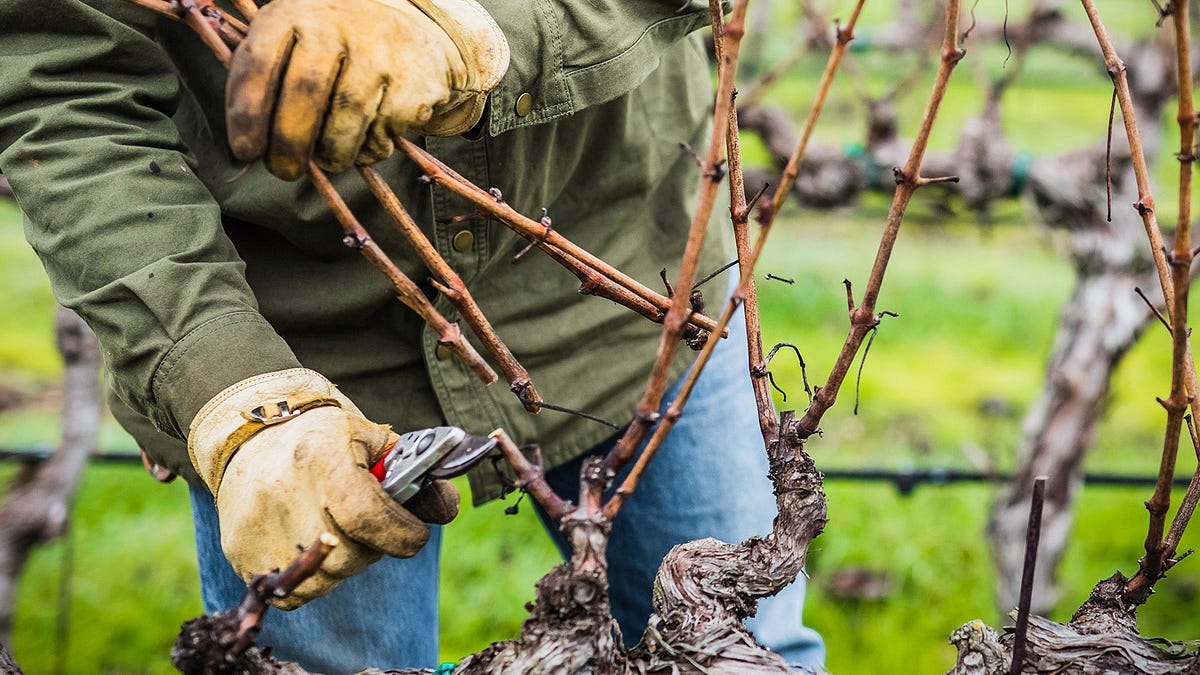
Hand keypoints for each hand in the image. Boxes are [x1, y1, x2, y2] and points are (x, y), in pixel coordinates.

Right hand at [188, 368, 459, 607]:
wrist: (249, 432)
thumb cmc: (324, 437)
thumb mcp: (375, 440)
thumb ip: (418, 475)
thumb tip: (447, 509)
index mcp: (321, 460)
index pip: (367, 517)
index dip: (401, 533)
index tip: (416, 533)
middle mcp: (284, 496)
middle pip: (349, 556)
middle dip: (374, 546)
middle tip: (370, 523)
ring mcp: (258, 530)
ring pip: (324, 581)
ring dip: (344, 562)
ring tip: (337, 528)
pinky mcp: (240, 554)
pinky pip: (293, 593)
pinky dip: (314, 577)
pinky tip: (312, 543)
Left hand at [225, 0, 508, 179]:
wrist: (417, 38)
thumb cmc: (340, 48)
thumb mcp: (296, 39)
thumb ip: (267, 77)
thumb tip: (248, 142)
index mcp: (294, 13)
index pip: (259, 62)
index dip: (246, 113)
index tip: (245, 150)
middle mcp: (337, 27)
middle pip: (304, 94)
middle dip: (288, 145)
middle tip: (283, 171)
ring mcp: (378, 55)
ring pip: (344, 122)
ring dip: (330, 155)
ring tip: (328, 160)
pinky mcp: (410, 87)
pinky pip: (378, 136)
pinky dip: (367, 151)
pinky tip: (366, 140)